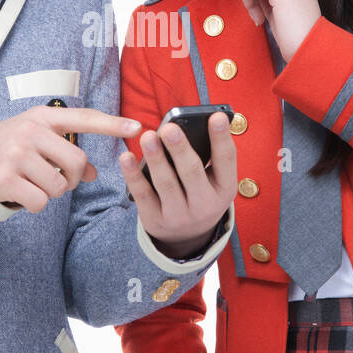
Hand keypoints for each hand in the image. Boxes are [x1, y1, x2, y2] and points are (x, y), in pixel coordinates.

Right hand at [0, 106, 140, 212]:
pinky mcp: (5, 179)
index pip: (83, 118)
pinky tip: (23, 192)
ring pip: (59, 186)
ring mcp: (16, 155)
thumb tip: (94, 173)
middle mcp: (30, 132)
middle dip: (73, 178)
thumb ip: (67, 151)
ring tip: (35, 182)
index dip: (111, 124)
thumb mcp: (40, 140)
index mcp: (43, 118)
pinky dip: (36, 204)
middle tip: (58, 178)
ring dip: (53, 192)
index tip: (137, 127)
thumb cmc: (14, 146)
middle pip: (76, 163)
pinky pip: (40, 202)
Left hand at [117, 111, 236, 256]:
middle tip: (169, 128)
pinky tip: (126, 157)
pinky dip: (133, 175)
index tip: (217, 116)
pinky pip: (143, 195)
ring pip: (166, 183)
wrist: (186, 236)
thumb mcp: (213, 180)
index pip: (226, 160)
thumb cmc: (199, 193)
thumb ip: (206, 156)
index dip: (222, 138)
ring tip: (148, 136)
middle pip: (192, 173)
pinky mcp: (155, 220)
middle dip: (180, 149)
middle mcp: (205, 205)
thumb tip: (186, 124)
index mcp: (224, 189)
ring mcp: (179, 216)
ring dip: (156, 158)